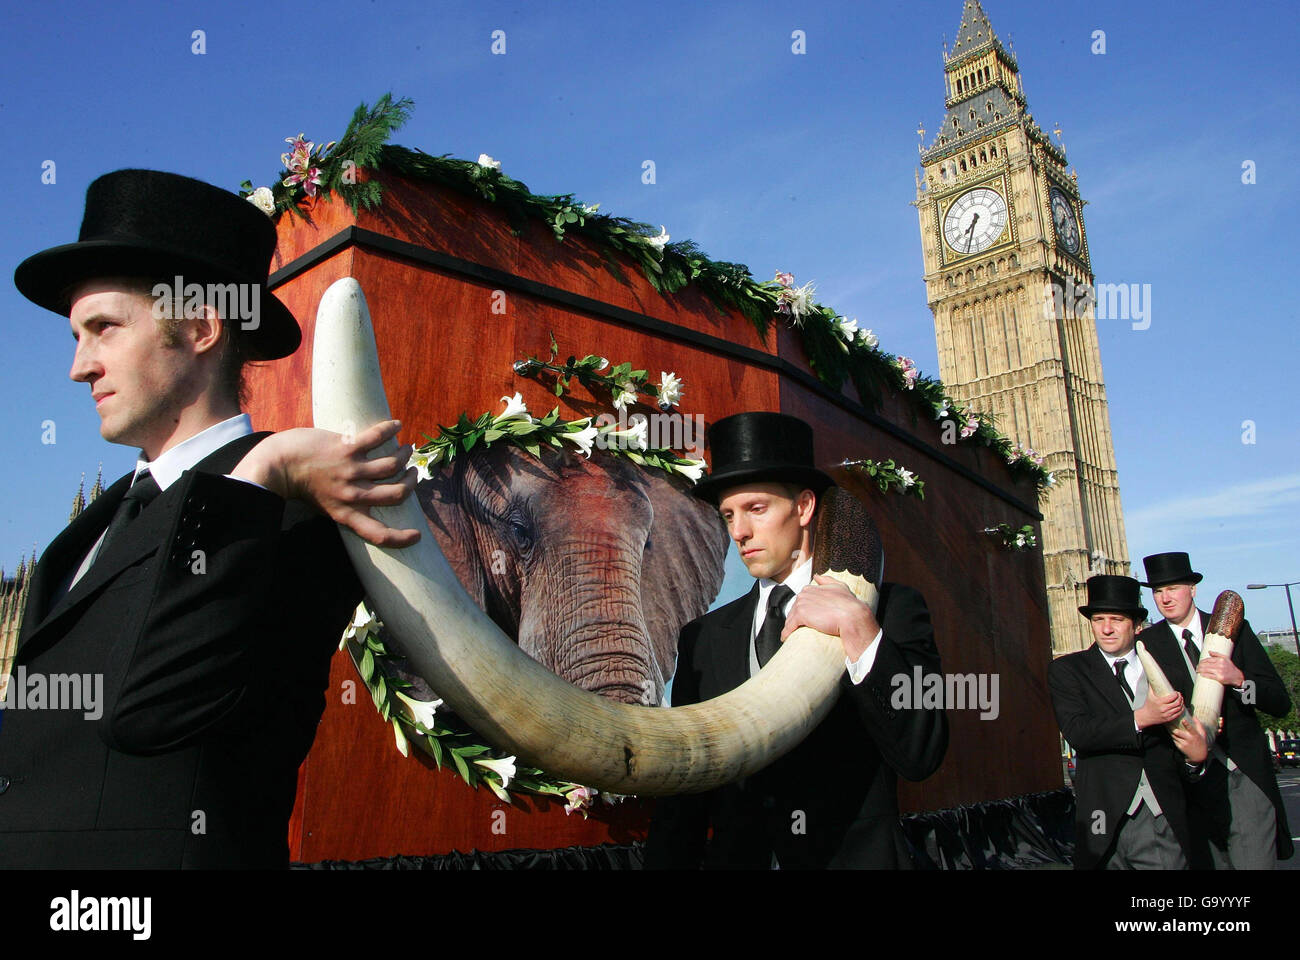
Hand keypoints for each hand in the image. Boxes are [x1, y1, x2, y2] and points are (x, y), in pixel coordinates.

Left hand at [231, 419, 420, 547]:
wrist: (278, 465)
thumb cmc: (300, 486)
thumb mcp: (326, 507)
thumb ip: (349, 507)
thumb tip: (372, 502)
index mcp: (347, 513)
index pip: (379, 534)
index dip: (402, 538)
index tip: (416, 535)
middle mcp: (353, 495)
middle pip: (398, 493)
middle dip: (411, 483)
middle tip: (411, 473)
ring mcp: (351, 471)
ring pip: (394, 464)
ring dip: (405, 454)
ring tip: (405, 449)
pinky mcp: (347, 448)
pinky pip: (377, 436)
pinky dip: (390, 429)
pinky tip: (396, 425)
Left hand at [780, 574, 878, 659]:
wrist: (852, 616)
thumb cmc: (849, 604)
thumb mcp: (840, 587)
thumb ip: (827, 580)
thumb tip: (816, 576)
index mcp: (811, 588)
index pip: (801, 600)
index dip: (802, 609)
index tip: (803, 617)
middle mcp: (804, 594)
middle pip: (794, 608)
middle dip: (793, 618)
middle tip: (796, 628)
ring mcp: (801, 604)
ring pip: (790, 617)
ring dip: (790, 626)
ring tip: (790, 634)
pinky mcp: (800, 616)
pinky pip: (789, 626)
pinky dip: (786, 633)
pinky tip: (785, 638)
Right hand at [1134, 691, 1182, 729]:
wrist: (1146, 716)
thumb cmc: (1148, 705)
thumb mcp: (1149, 696)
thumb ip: (1151, 687)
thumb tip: (1152, 679)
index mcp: (1159, 702)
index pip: (1172, 697)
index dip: (1176, 694)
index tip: (1176, 692)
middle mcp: (1164, 708)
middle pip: (1177, 703)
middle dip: (1180, 698)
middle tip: (1180, 696)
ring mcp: (1167, 714)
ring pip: (1179, 708)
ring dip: (1182, 703)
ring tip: (1181, 700)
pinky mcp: (1168, 719)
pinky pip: (1178, 714)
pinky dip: (1181, 710)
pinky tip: (1181, 707)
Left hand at [1171, 716, 1207, 763]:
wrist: (1199, 756)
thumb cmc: (1201, 742)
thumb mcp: (1202, 734)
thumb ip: (1199, 725)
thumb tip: (1194, 716)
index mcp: (1195, 735)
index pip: (1191, 729)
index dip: (1187, 725)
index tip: (1183, 720)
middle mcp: (1189, 740)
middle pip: (1178, 732)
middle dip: (1172, 728)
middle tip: (1168, 722)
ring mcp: (1184, 744)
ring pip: (1174, 735)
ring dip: (1171, 731)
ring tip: (1167, 725)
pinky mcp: (1180, 747)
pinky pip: (1174, 739)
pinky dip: (1172, 736)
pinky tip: (1171, 732)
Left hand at [1196, 650, 1244, 687]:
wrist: (1237, 677)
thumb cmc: (1231, 668)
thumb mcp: (1226, 658)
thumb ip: (1217, 654)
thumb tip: (1209, 652)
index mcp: (1221, 660)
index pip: (1208, 659)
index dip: (1202, 661)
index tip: (1199, 663)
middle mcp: (1220, 665)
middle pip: (1205, 664)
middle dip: (1199, 666)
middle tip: (1197, 667)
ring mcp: (1219, 672)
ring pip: (1206, 670)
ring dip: (1199, 670)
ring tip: (1197, 670)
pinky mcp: (1219, 678)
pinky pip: (1209, 676)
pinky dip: (1204, 675)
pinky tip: (1201, 674)